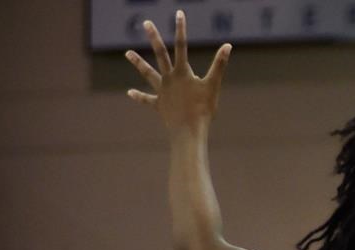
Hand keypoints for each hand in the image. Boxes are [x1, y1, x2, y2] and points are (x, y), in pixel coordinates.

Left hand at [124, 12, 231, 134]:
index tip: (178, 14)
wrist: (188, 131)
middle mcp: (169, 78)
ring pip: (148, 73)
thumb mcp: (213, 85)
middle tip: (146, 23)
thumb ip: (219, 64)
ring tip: (127, 53)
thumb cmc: (203, 109)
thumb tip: (227, 46)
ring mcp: (162, 90)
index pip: (181, 45)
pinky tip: (130, 92)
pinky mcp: (159, 104)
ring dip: (138, 63)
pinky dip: (139, 96)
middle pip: (160, 54)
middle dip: (153, 37)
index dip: (181, 29)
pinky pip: (147, 99)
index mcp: (182, 72)